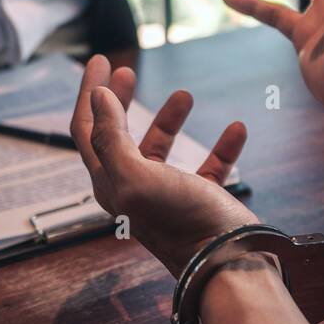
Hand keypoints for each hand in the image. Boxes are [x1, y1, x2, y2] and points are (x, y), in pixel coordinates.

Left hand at [69, 54, 251, 276]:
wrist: (227, 264)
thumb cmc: (180, 221)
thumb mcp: (137, 176)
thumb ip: (112, 136)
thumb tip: (100, 97)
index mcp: (110, 182)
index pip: (87, 129)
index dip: (90, 93)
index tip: (98, 60)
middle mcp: (134, 188)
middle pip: (118, 136)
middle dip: (120, 101)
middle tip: (127, 69)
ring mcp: (168, 194)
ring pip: (162, 148)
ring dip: (170, 119)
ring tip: (185, 94)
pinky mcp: (202, 201)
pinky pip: (209, 166)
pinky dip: (220, 146)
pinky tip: (236, 128)